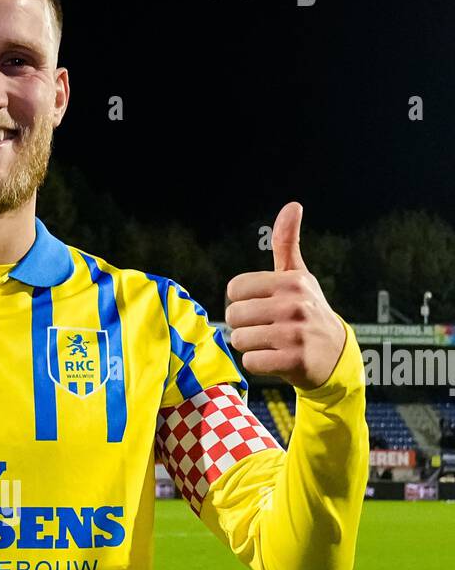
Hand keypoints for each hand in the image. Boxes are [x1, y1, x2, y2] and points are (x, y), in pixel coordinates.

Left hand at [225, 202, 346, 390]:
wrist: (336, 356)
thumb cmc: (309, 313)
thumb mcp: (299, 277)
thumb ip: (288, 243)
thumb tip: (292, 205)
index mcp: (291, 281)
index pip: (235, 288)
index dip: (243, 301)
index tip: (262, 307)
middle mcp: (294, 305)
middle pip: (233, 315)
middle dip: (244, 325)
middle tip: (266, 329)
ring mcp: (295, 334)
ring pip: (239, 339)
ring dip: (250, 346)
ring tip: (271, 343)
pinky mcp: (294, 361)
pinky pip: (250, 362)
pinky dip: (258, 364)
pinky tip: (276, 359)